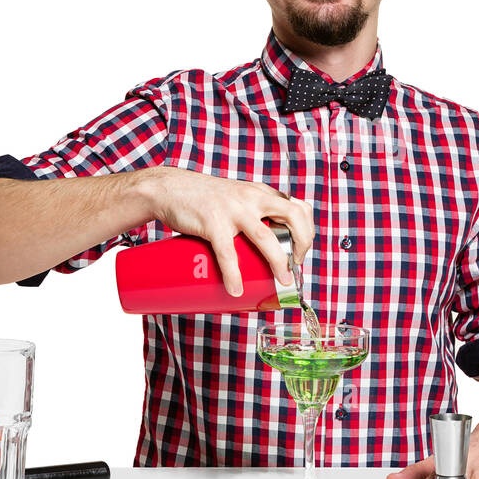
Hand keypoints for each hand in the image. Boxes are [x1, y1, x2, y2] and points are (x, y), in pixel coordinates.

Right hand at [141, 166, 314, 295]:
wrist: (171, 188)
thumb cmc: (206, 199)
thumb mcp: (238, 197)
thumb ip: (253, 214)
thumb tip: (267, 248)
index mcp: (262, 193)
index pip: (299, 207)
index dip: (307, 231)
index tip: (301, 253)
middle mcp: (253, 198)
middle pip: (293, 216)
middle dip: (303, 243)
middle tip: (296, 266)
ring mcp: (233, 210)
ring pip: (265, 237)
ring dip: (278, 262)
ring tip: (281, 280)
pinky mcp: (213, 223)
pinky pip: (227, 252)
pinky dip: (233, 274)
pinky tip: (235, 289)